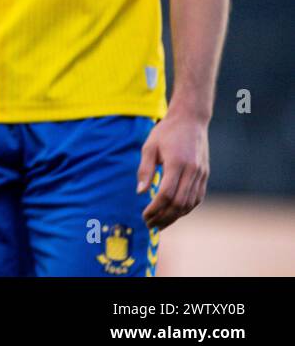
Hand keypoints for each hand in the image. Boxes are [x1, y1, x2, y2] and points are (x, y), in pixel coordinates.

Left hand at [138, 110, 209, 228]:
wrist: (190, 120)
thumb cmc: (166, 132)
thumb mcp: (149, 146)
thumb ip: (145, 169)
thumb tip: (140, 192)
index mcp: (177, 163)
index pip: (166, 194)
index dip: (155, 209)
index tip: (144, 216)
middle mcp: (192, 171)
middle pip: (179, 203)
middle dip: (164, 217)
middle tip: (150, 225)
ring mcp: (201, 174)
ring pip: (190, 203)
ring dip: (175, 217)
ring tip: (160, 224)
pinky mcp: (205, 175)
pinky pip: (197, 198)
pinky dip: (186, 208)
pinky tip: (174, 213)